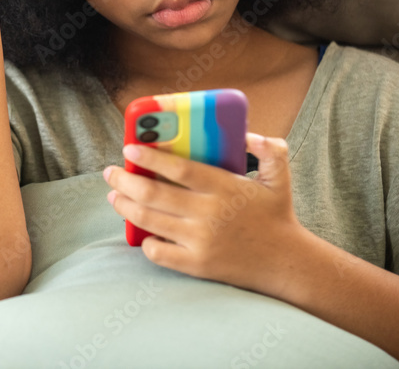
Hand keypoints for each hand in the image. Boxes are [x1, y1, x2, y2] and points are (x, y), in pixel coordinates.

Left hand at [102, 132, 306, 297]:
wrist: (287, 264)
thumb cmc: (278, 216)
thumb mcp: (279, 177)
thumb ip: (270, 149)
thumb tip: (249, 134)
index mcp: (225, 188)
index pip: (179, 169)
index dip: (150, 156)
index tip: (129, 148)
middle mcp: (209, 214)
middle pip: (153, 193)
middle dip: (124, 180)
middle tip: (110, 172)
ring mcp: (200, 241)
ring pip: (149, 220)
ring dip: (125, 206)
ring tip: (114, 196)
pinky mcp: (196, 265)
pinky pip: (158, 252)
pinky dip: (144, 241)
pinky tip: (140, 230)